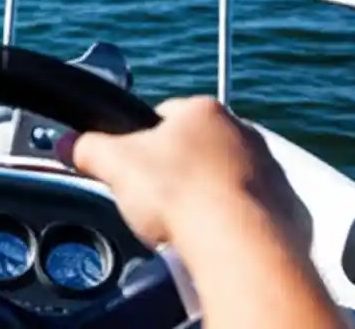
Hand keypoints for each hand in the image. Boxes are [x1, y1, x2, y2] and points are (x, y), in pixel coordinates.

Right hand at [57, 96, 309, 251]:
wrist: (240, 242)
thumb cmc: (182, 194)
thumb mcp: (115, 164)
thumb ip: (88, 148)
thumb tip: (69, 144)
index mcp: (202, 112)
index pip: (164, 115)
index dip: (143, 141)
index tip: (133, 165)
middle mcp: (242, 133)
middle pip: (197, 147)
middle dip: (176, 170)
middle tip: (154, 200)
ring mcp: (269, 169)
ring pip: (226, 178)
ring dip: (206, 196)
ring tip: (183, 226)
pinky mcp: (286, 207)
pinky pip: (252, 211)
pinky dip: (233, 223)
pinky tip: (214, 239)